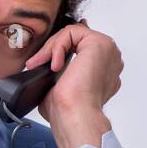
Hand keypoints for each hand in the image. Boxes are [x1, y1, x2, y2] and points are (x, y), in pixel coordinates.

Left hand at [23, 20, 122, 147]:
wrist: (76, 115)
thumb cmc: (70, 109)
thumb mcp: (60, 85)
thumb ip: (59, 71)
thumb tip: (42, 66)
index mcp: (103, 70)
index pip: (77, 47)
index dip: (56, 52)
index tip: (40, 64)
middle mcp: (109, 59)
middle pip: (74, 39)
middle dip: (51, 48)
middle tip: (37, 62)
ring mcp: (107, 51)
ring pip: (72, 34)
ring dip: (52, 47)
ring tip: (43, 62)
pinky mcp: (100, 43)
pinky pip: (72, 32)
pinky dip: (57, 45)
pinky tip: (55, 63)